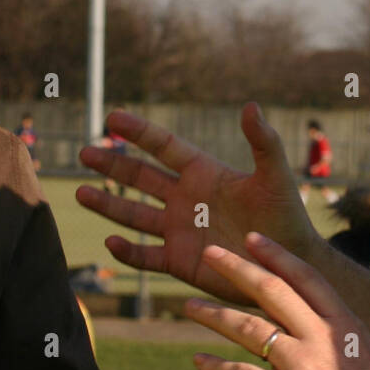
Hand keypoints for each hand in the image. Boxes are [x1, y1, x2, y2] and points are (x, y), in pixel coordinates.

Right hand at [76, 103, 316, 305]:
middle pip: (140, 178)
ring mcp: (179, 230)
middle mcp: (186, 199)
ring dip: (108, 204)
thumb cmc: (286, 216)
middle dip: (113, 166)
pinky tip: (110, 242)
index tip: (112, 117)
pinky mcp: (180, 261)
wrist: (288, 264)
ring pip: (134, 215)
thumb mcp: (274, 177)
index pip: (164, 146)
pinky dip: (127, 251)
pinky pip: (146, 255)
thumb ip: (263, 143)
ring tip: (81, 192)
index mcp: (204, 173)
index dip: (139, 132)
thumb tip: (252, 105)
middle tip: (85, 152)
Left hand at [185, 233, 369, 369]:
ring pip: (249, 329)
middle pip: (271, 292)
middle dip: (237, 269)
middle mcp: (319, 339)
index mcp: (345, 326)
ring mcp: (299, 367)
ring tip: (190, 306)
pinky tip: (200, 362)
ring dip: (215, 316)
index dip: (278, 254)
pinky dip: (217, 368)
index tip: (253, 238)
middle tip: (210, 253)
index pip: (307, 278)